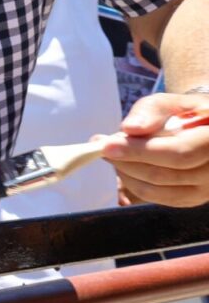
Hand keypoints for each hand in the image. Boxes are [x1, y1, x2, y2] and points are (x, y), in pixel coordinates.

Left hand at [105, 91, 208, 205]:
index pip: (179, 153)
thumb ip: (152, 111)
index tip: (107, 146)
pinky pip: (157, 199)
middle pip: (163, 175)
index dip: (139, 151)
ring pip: (156, 191)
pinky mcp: (192, 199)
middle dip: (126, 162)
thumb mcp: (171, 103)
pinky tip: (125, 168)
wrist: (201, 131)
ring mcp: (207, 189)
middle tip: (103, 149)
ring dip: (126, 175)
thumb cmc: (184, 114)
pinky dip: (134, 185)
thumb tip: (130, 128)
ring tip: (113, 156)